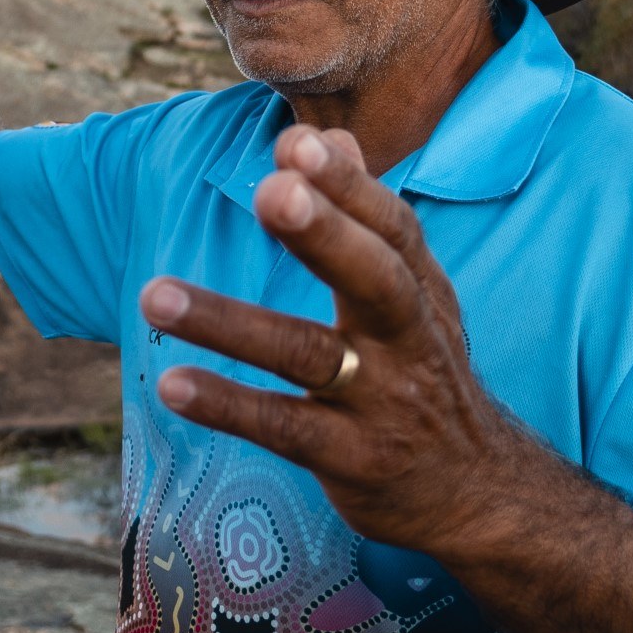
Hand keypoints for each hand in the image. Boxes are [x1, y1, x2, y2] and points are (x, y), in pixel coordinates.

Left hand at [139, 126, 517, 555]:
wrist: (477, 492)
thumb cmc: (426, 374)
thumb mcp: (416, 297)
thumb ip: (369, 222)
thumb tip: (332, 139)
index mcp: (423, 293)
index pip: (394, 230)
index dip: (350, 187)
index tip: (297, 143)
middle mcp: (410, 342)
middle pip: (376, 281)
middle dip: (326, 234)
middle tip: (271, 190)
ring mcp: (382, 403)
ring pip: (309, 356)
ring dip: (231, 323)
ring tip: (154, 296)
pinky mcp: (352, 460)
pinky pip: (285, 430)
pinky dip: (229, 406)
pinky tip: (173, 385)